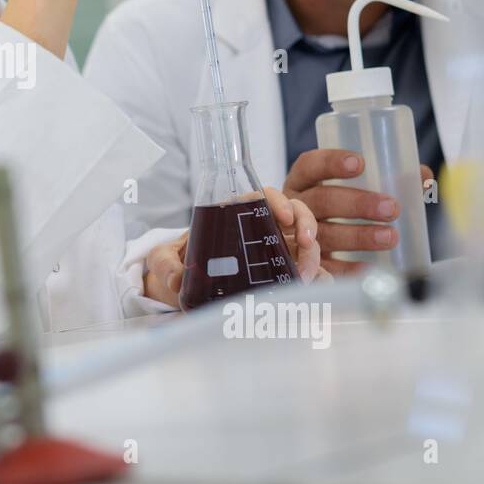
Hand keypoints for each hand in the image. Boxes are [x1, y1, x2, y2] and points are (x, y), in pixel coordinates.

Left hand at [142, 187, 325, 307]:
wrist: (184, 286)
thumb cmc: (179, 263)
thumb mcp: (165, 259)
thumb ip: (166, 265)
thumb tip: (176, 280)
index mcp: (234, 215)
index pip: (263, 196)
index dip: (278, 201)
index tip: (282, 218)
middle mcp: (259, 230)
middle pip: (293, 214)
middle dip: (305, 224)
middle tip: (304, 243)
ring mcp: (274, 251)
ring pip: (305, 242)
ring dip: (313, 255)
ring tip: (305, 275)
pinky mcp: (282, 274)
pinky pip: (306, 271)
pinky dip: (318, 276)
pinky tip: (314, 287)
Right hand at [283, 149, 432, 274]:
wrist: (307, 245)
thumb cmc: (337, 208)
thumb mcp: (353, 188)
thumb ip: (386, 179)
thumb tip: (423, 176)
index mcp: (303, 180)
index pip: (311, 165)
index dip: (331, 163)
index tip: (359, 163)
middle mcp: (297, 205)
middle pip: (322, 200)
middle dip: (357, 203)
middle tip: (391, 208)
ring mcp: (297, 235)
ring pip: (325, 233)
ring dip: (358, 235)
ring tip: (390, 236)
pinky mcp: (305, 263)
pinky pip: (327, 266)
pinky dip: (349, 268)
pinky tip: (371, 267)